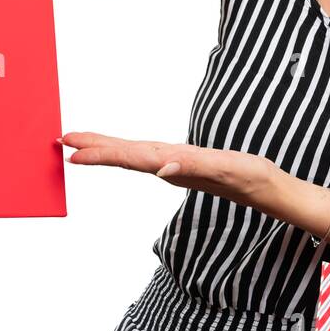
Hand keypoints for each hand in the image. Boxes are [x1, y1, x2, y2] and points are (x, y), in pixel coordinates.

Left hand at [59, 132, 275, 204]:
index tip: (72, 149)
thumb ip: (194, 167)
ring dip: (107, 150)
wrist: (268, 190)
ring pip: (135, 156)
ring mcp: (177, 165)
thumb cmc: (248, 180)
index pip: (129, 157)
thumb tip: (162, 168)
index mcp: (173, 164)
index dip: (99, 153)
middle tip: (62, 140)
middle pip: (124, 155)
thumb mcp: (223, 170)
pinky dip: (131, 153)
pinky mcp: (185, 164)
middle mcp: (170, 165)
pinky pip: (151, 157)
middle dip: (93, 148)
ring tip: (82, 145)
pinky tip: (121, 153)